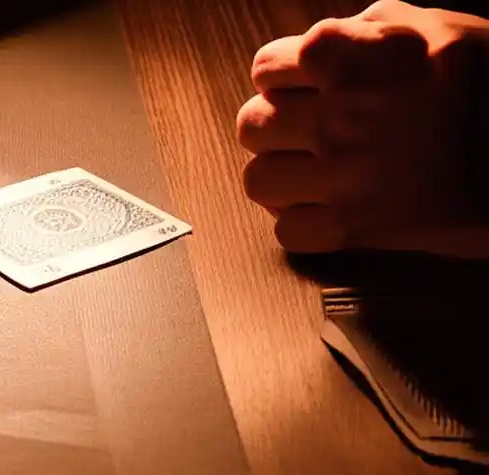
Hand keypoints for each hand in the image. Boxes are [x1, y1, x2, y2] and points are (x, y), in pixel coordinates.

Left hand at [237, 0, 488, 257]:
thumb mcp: (439, 29)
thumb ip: (369, 29)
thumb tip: (319, 45)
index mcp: (352, 57)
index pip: (265, 68)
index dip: (283, 79)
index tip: (303, 88)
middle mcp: (339, 114)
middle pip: (251, 125)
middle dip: (276, 127)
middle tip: (306, 132)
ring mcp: (343, 174)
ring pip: (258, 180)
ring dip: (281, 176)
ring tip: (312, 172)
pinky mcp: (354, 227)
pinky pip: (287, 231)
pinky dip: (304, 223)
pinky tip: (330, 208)